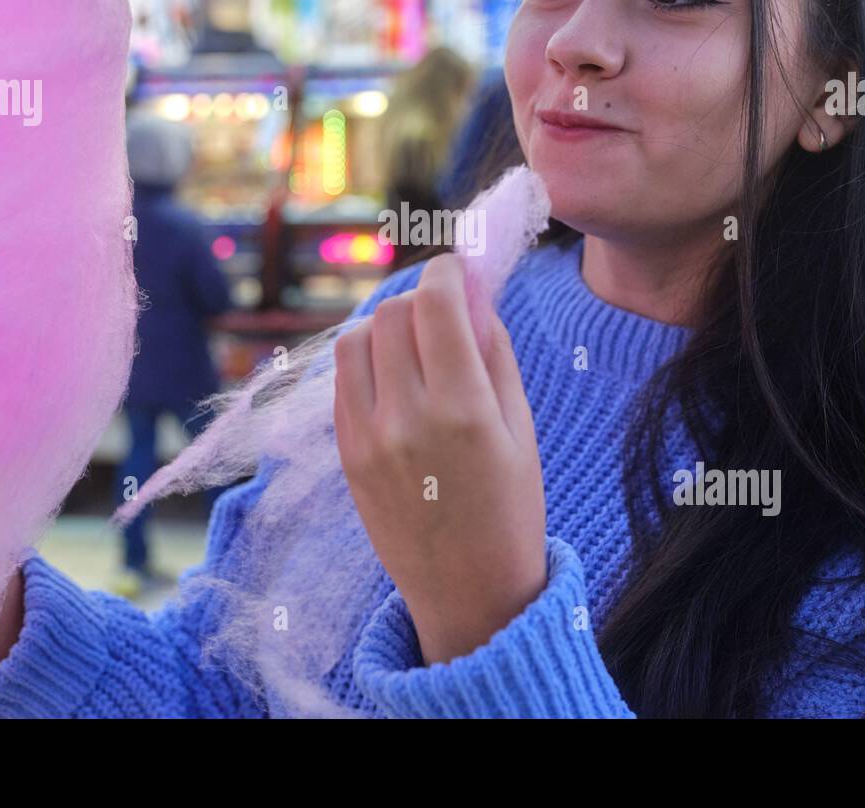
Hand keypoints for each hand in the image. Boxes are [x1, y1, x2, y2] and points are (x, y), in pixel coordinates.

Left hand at [333, 252, 547, 665]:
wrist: (468, 594)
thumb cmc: (511, 509)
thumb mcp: (522, 429)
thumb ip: (495, 355)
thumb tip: (473, 295)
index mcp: (462, 409)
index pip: (434, 304)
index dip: (445, 273)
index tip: (456, 271)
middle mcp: (406, 417)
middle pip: (390, 313)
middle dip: (418, 298)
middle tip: (442, 312)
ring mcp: (367, 437)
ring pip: (355, 339)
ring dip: (384, 326)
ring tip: (413, 345)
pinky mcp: (345, 454)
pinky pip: (343, 380)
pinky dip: (366, 362)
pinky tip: (394, 378)